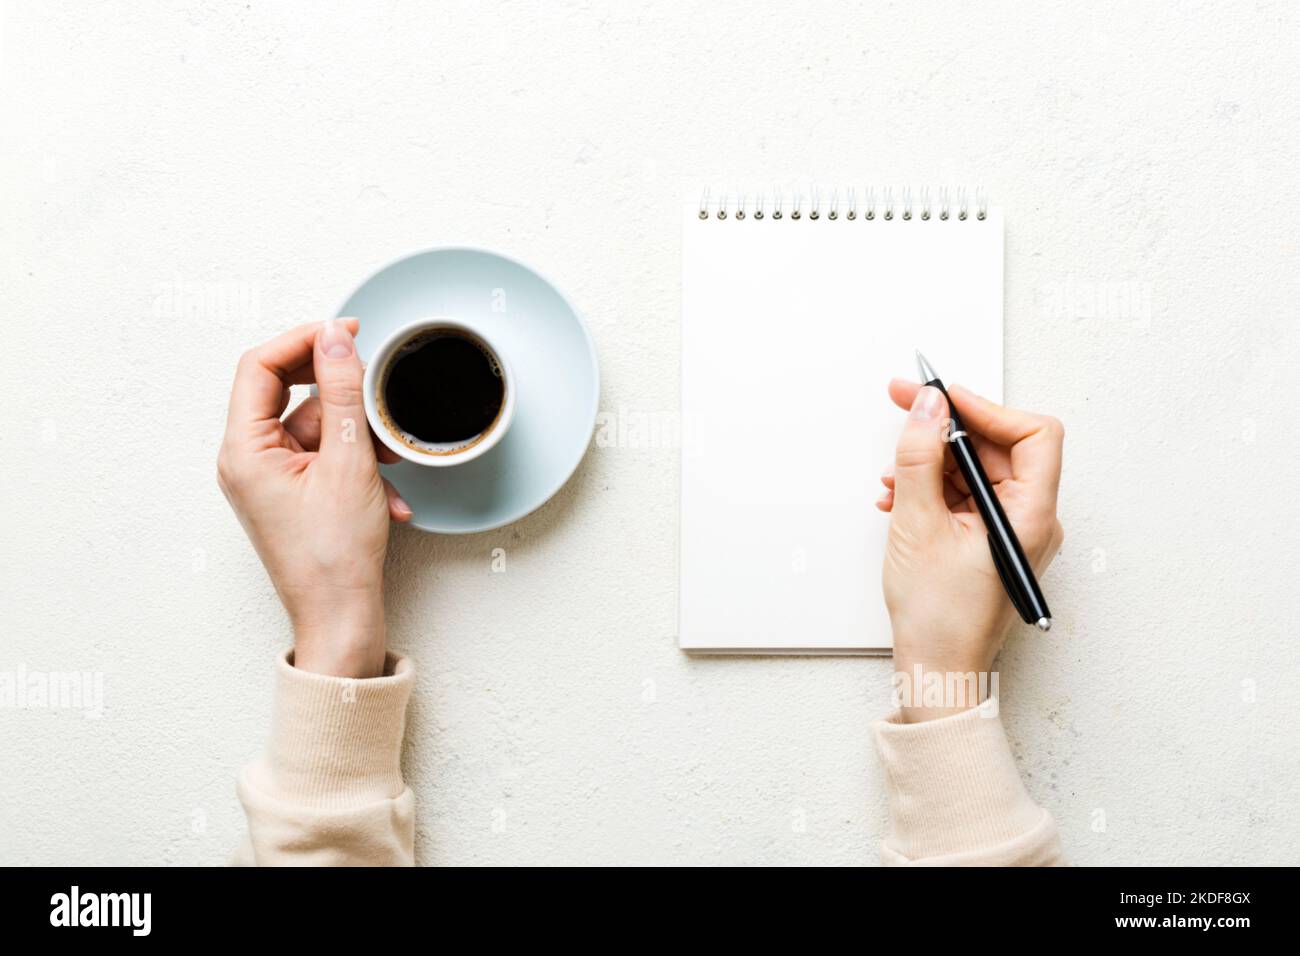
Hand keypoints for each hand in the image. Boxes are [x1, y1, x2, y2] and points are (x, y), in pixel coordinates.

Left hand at [217, 318, 412, 677]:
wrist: (341, 618)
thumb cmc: (336, 557)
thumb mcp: (349, 461)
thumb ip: (342, 392)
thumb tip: (335, 338)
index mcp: (243, 450)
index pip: (261, 366)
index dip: (304, 340)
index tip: (346, 331)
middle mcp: (246, 460)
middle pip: (288, 393)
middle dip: (338, 391)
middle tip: (373, 381)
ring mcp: (267, 478)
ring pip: (313, 426)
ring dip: (357, 435)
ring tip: (389, 457)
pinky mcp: (290, 494)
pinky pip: (322, 457)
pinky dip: (357, 463)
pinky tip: (388, 491)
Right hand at [877, 381, 1064, 720]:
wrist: (937, 670)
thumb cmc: (939, 617)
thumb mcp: (916, 524)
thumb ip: (921, 456)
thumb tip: (928, 406)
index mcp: (1031, 515)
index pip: (1032, 434)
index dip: (985, 408)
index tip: (942, 398)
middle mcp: (1032, 520)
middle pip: (1000, 447)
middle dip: (947, 430)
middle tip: (905, 406)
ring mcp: (1013, 532)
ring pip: (978, 471)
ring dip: (933, 463)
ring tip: (893, 477)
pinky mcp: (992, 541)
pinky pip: (968, 496)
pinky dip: (934, 489)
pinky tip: (900, 499)